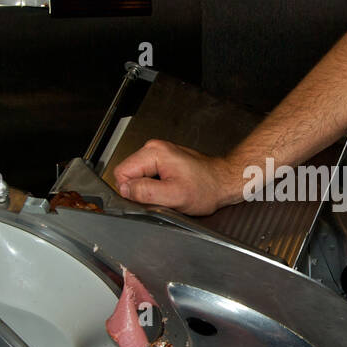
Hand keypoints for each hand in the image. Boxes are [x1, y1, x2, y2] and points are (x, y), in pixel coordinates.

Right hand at [111, 140, 236, 215]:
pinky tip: (171, 188)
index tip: (150, 198)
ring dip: (150, 189)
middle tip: (163, 196)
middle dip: (141, 190)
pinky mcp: (164, 161)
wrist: (224, 182)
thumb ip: (146, 192)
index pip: (121, 173)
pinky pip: (148, 176)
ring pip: (138, 177)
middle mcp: (154, 149)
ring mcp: (159, 154)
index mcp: (154, 153)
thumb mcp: (175, 196)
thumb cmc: (207, 188)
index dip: (131, 191)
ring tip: (169, 192)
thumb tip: (125, 190)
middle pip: (128, 174)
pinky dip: (157, 186)